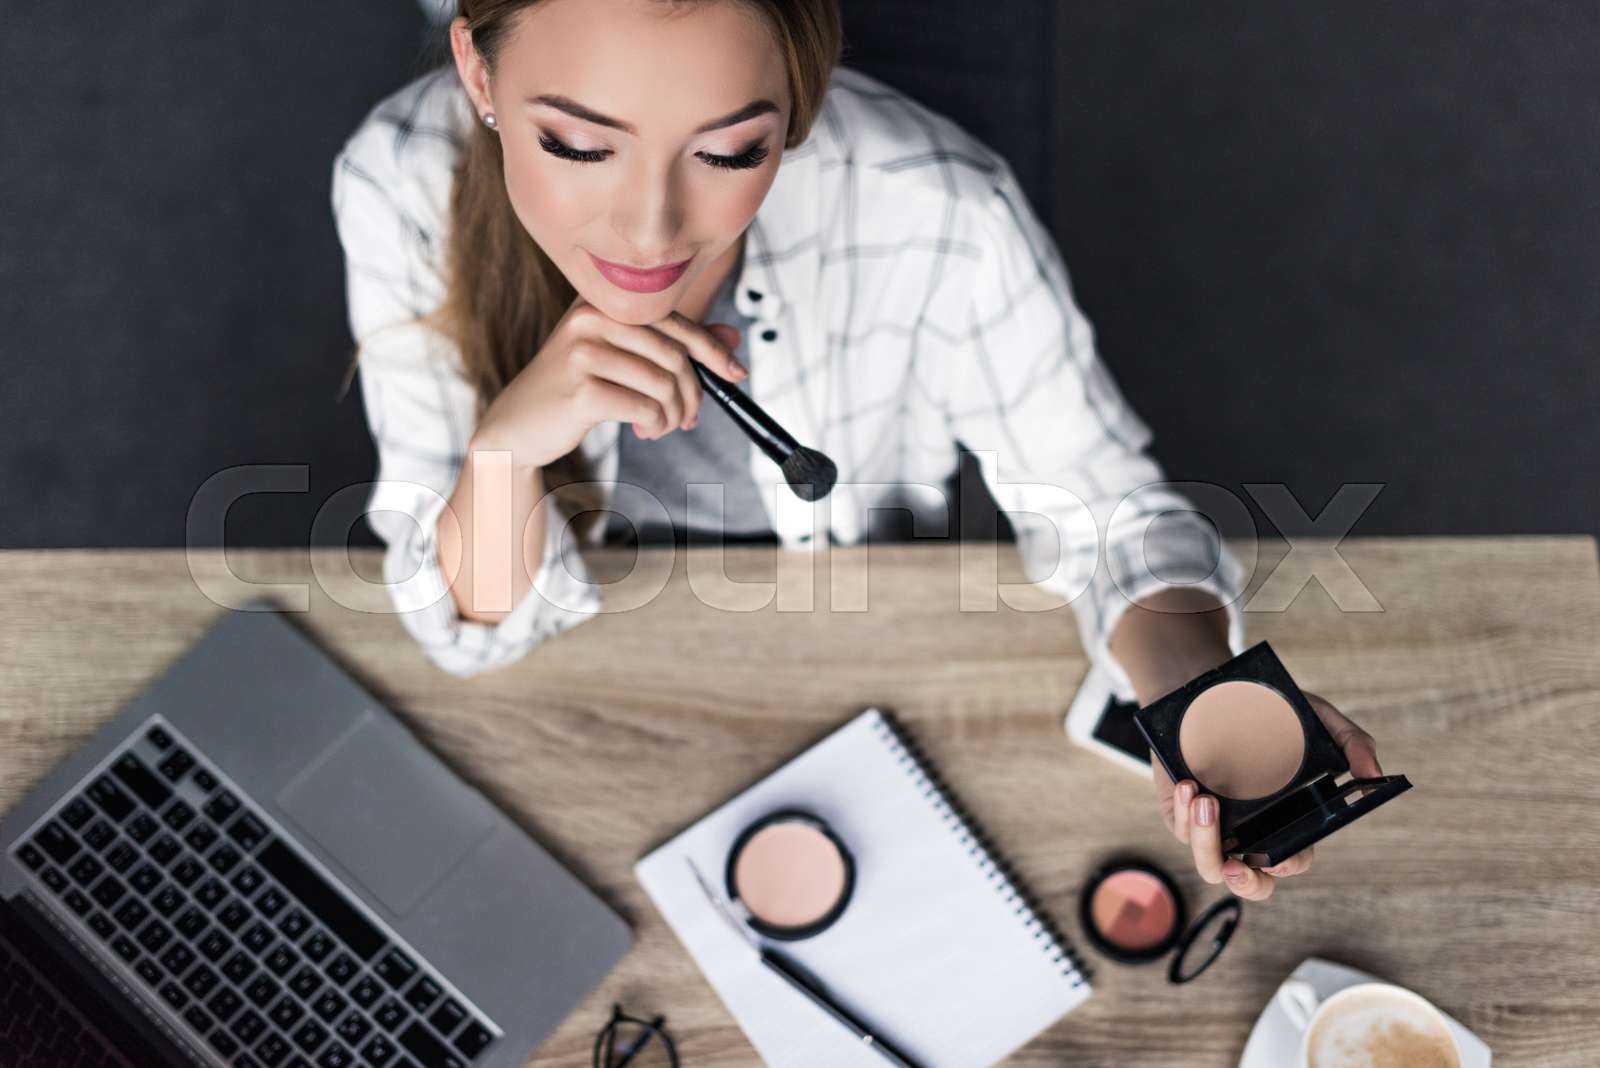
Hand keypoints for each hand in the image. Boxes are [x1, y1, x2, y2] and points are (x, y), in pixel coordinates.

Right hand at [471, 292, 746, 467]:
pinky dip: (656, 425)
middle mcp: (591, 318)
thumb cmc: (574, 390)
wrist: (517, 427)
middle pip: (674, 354)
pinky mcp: (581, 389)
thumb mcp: (623, 360)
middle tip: (688, 419)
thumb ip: (674, 346)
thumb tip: (735, 338)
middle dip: (693, 394)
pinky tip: (643, 430)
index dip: (713, 350)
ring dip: (673, 414)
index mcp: (604, 303)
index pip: (675, 321)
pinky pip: (646, 407)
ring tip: (660, 426)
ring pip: (664, 384)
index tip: (736, 375)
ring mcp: (583, 351)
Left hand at [1152, 691, 1380, 900]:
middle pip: (1251, 883)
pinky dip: (1183, 814)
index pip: (1294, 858)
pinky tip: (1189, 788)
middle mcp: (1250, 833)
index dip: (1289, 865)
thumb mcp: (1315, 718)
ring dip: (1205, 841)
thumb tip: (1373, 773)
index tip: (1279, 857)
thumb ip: (1350, 742)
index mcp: (1286, 822)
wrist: (1210, 690)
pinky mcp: (1181, 814)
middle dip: (1247, 884)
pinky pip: (1181, 831)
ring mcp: (1214, 827)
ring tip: (1205, 800)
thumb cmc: (1269, 712)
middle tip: (1236, 866)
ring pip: (1209, 864)